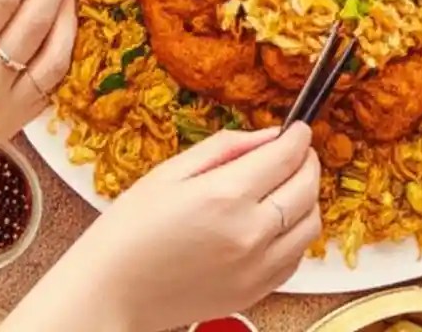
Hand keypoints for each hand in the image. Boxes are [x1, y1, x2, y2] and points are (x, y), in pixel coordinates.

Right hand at [84, 125, 321, 329]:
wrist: (111, 292)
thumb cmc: (129, 230)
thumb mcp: (169, 172)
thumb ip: (225, 148)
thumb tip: (268, 135)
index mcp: (225, 195)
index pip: (286, 157)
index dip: (298, 137)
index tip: (298, 130)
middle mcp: (249, 233)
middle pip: (306, 188)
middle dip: (308, 162)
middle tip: (297, 152)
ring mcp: (256, 267)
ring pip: (310, 226)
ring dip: (307, 199)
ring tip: (287, 187)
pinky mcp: (256, 291)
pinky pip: (296, 258)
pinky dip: (295, 235)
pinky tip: (275, 224)